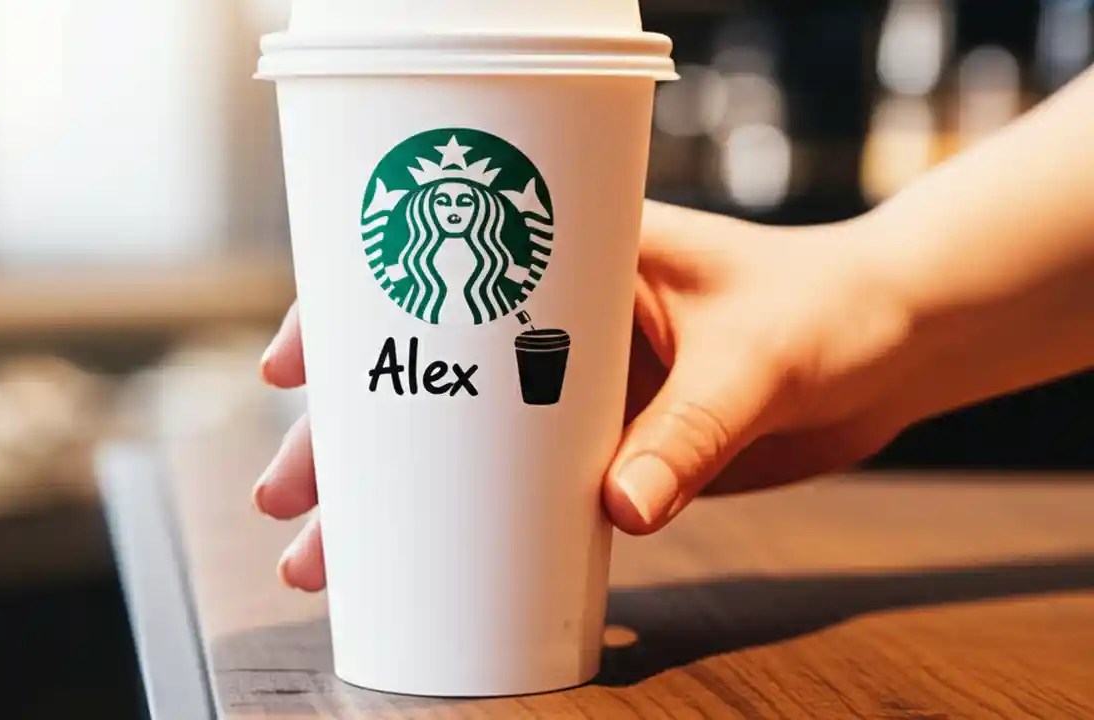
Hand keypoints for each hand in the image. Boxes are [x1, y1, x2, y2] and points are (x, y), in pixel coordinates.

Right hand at [254, 201, 918, 590]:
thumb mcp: (757, 359)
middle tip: (287, 499)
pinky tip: (436, 569)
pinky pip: (527, 486)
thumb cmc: (832, 306)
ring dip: (397, 497)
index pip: (438, 276)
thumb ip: (690, 434)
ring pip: (465, 442)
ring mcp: (581, 387)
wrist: (898, 342)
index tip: (294, 366)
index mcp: (577, 260)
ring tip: (328, 558)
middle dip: (350, 439)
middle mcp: (561, 321)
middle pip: (430, 377)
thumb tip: (619, 509)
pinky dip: (480, 526)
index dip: (353, 315)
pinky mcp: (614, 441)